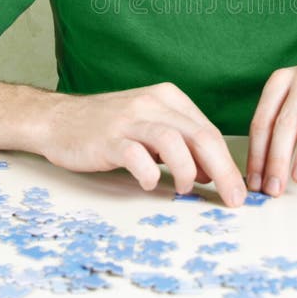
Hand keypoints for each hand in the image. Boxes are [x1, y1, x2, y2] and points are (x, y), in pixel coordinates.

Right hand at [41, 81, 246, 207]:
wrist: (57, 119)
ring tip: (187, 189)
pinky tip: (149, 184)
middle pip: (200, 136)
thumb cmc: (108, 128)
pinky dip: (149, 173)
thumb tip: (212, 174)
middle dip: (223, 171)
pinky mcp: (107, 138)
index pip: (208, 131)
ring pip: (173, 141)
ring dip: (188, 170)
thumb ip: (182, 145)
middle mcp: (152, 103)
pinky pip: (136, 155)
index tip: (239, 190)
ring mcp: (129, 119)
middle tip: (233, 198)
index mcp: (168, 98)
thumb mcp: (150, 129)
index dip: (228, 163)